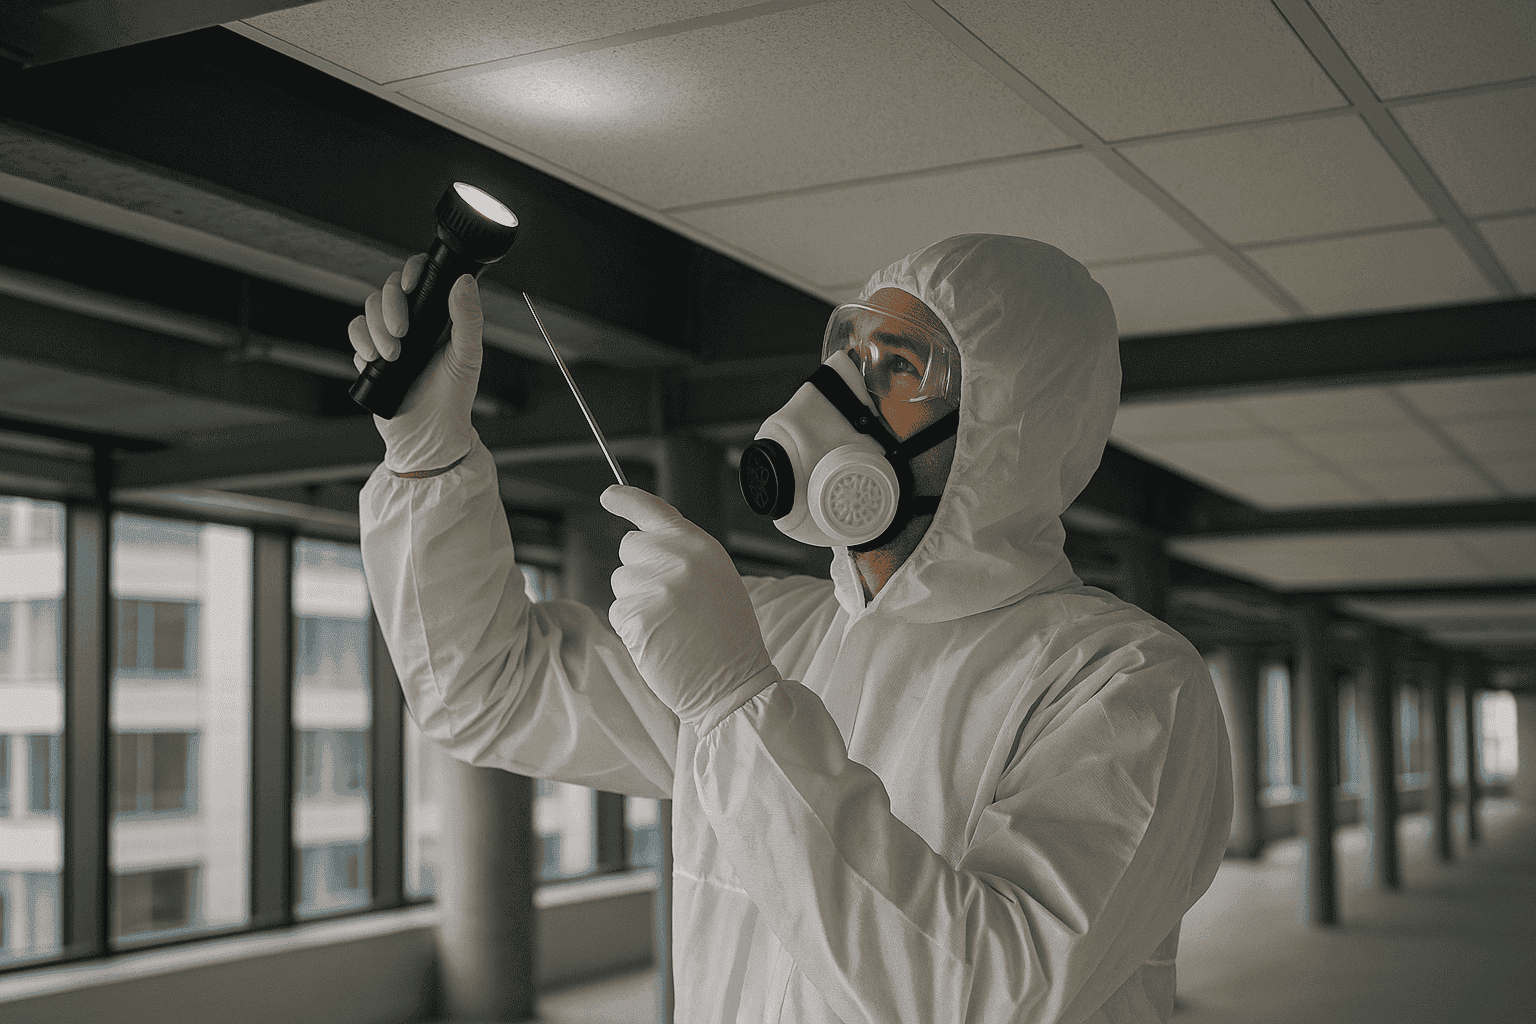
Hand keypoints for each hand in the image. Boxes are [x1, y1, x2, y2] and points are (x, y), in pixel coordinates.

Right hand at [348, 253, 483, 473]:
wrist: (428, 436)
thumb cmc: (454, 398)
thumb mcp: (468, 356)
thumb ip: (468, 318)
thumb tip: (465, 281)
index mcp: (438, 316)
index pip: (422, 276)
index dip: (412, 272)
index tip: (411, 287)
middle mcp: (414, 321)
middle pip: (389, 289)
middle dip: (390, 307)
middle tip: (402, 334)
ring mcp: (389, 336)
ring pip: (369, 308)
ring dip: (375, 328)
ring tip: (392, 356)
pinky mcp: (370, 354)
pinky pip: (355, 331)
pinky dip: (360, 340)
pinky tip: (373, 359)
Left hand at [602, 486, 780, 733]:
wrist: (734, 684)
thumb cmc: (728, 637)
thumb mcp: (717, 580)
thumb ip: (684, 555)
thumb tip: (642, 543)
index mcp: (701, 546)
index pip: (654, 511)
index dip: (626, 499)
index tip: (608, 495)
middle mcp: (677, 559)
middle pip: (629, 546)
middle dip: (639, 569)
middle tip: (670, 600)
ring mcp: (655, 588)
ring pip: (620, 581)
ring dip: (635, 601)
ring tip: (670, 624)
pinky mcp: (636, 617)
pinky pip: (618, 611)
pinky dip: (632, 627)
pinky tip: (660, 639)